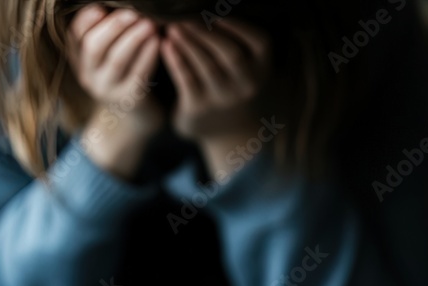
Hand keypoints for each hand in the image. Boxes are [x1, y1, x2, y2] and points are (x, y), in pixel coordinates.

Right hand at [66, 6, 162, 180]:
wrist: (137, 118)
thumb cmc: (126, 74)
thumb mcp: (110, 54)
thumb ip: (109, 32)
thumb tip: (119, 5)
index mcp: (80, 59)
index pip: (76, 34)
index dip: (87, 18)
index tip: (103, 7)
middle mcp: (89, 76)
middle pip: (94, 46)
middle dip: (114, 26)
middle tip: (135, 11)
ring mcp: (108, 90)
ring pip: (117, 60)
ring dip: (134, 38)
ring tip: (150, 23)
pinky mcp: (129, 100)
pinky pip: (138, 75)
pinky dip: (148, 56)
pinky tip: (158, 42)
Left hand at [160, 19, 271, 141]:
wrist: (226, 131)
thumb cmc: (233, 85)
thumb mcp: (247, 67)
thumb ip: (238, 42)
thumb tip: (214, 7)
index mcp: (262, 68)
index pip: (259, 42)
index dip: (239, 26)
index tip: (218, 12)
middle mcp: (247, 84)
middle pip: (229, 53)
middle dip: (206, 32)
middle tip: (184, 16)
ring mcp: (224, 98)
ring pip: (206, 66)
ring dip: (188, 43)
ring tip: (173, 26)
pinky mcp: (199, 108)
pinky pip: (186, 80)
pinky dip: (176, 60)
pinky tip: (166, 45)